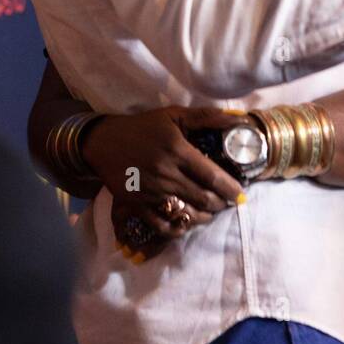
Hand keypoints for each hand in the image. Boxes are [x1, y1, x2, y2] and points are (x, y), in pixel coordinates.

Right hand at [82, 106, 246, 259]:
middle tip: (227, 202)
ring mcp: (151, 192)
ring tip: (211, 212)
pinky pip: (162, 225)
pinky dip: (178, 229)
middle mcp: (166, 173)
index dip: (230, 189)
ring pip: (186, 214)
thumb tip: (238, 120)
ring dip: (204, 217)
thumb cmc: (143, 127)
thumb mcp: (174, 115)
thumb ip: (207, 117)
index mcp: (177, 150)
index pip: (211, 176)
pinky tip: (186, 223)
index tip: (240, 194)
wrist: (103, 142)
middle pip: (203, 198)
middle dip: (220, 204)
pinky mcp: (137, 205)